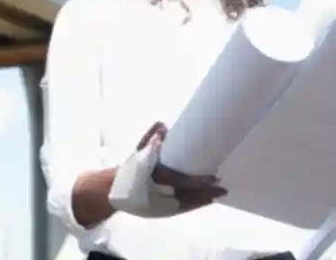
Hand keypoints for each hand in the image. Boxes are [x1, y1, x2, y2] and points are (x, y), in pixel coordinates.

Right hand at [108, 121, 225, 217]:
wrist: (112, 191)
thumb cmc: (128, 171)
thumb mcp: (137, 152)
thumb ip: (149, 138)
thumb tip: (162, 125)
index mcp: (153, 179)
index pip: (180, 181)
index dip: (198, 180)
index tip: (214, 177)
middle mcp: (158, 195)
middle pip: (187, 195)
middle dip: (205, 192)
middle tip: (222, 189)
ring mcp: (160, 205)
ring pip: (186, 204)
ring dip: (202, 200)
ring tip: (217, 195)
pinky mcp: (161, 211)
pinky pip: (181, 209)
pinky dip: (194, 205)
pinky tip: (204, 201)